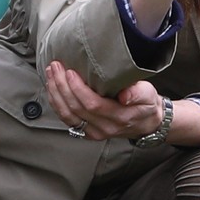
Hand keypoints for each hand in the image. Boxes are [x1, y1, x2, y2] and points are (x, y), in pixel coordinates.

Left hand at [45, 61, 165, 140]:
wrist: (147, 123)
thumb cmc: (147, 104)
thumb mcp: (149, 95)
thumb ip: (138, 93)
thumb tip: (125, 95)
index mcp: (119, 117)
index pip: (93, 105)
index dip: (78, 89)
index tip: (70, 72)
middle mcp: (104, 128)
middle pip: (76, 109)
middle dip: (62, 87)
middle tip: (55, 67)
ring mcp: (94, 132)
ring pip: (68, 115)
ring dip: (55, 94)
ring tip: (51, 75)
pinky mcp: (87, 132)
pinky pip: (67, 119)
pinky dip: (57, 104)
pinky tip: (52, 89)